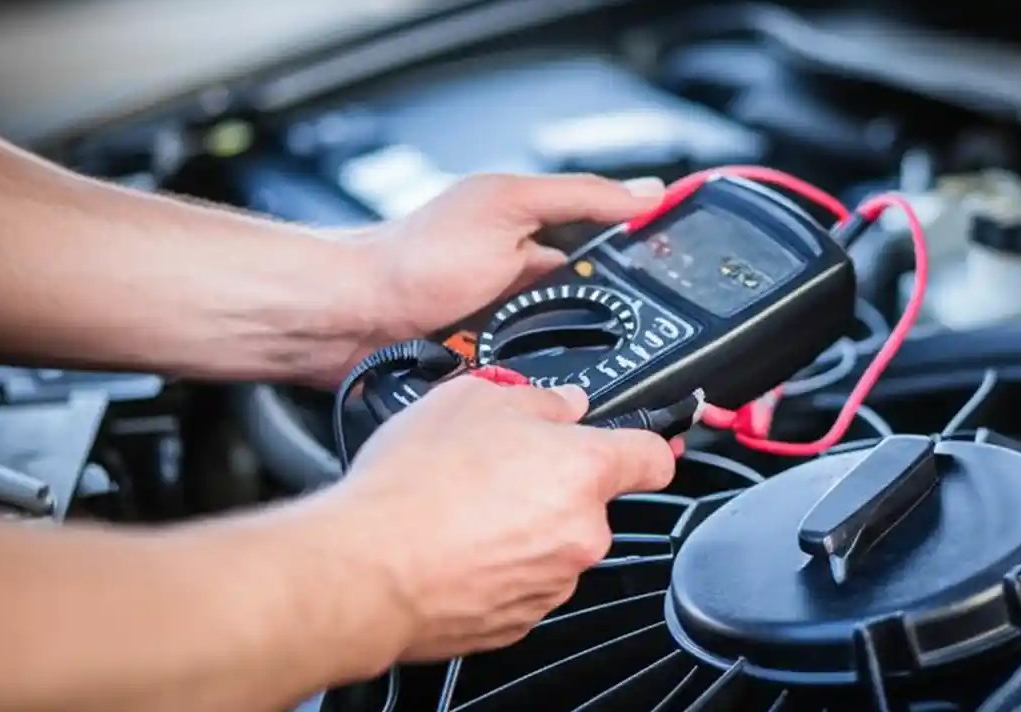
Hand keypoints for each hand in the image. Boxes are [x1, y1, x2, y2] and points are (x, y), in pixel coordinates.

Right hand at [305, 376, 674, 668]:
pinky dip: (498, 568)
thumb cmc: (414, 485)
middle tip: (496, 470)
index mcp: (583, 470)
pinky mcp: (520, 621)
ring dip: (523, 529)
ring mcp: (553, 582)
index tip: (639, 445)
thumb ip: (535, 398)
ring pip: (553, 545)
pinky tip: (454, 548)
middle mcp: (582, 531)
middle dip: (552, 486)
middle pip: (590, 502)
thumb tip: (562, 404)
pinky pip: (521, 584)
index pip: (653, 457)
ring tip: (461, 511)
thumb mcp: (471, 400)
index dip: (647, 445)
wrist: (367, 570)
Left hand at [310, 174, 664, 385]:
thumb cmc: (412, 254)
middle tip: (605, 348)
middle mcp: (517, 289)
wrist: (348, 316)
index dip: (636, 278)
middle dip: (596, 338)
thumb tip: (645, 192)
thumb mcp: (508, 207)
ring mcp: (497, 335)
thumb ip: (578, 197)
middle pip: (585, 322)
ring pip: (555, 363)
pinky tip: (523, 399)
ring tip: (552, 372)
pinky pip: (519, 392)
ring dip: (558, 371)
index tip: (670, 296)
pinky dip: (522, 396)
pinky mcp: (478, 374)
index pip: (604, 261)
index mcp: (530, 241)